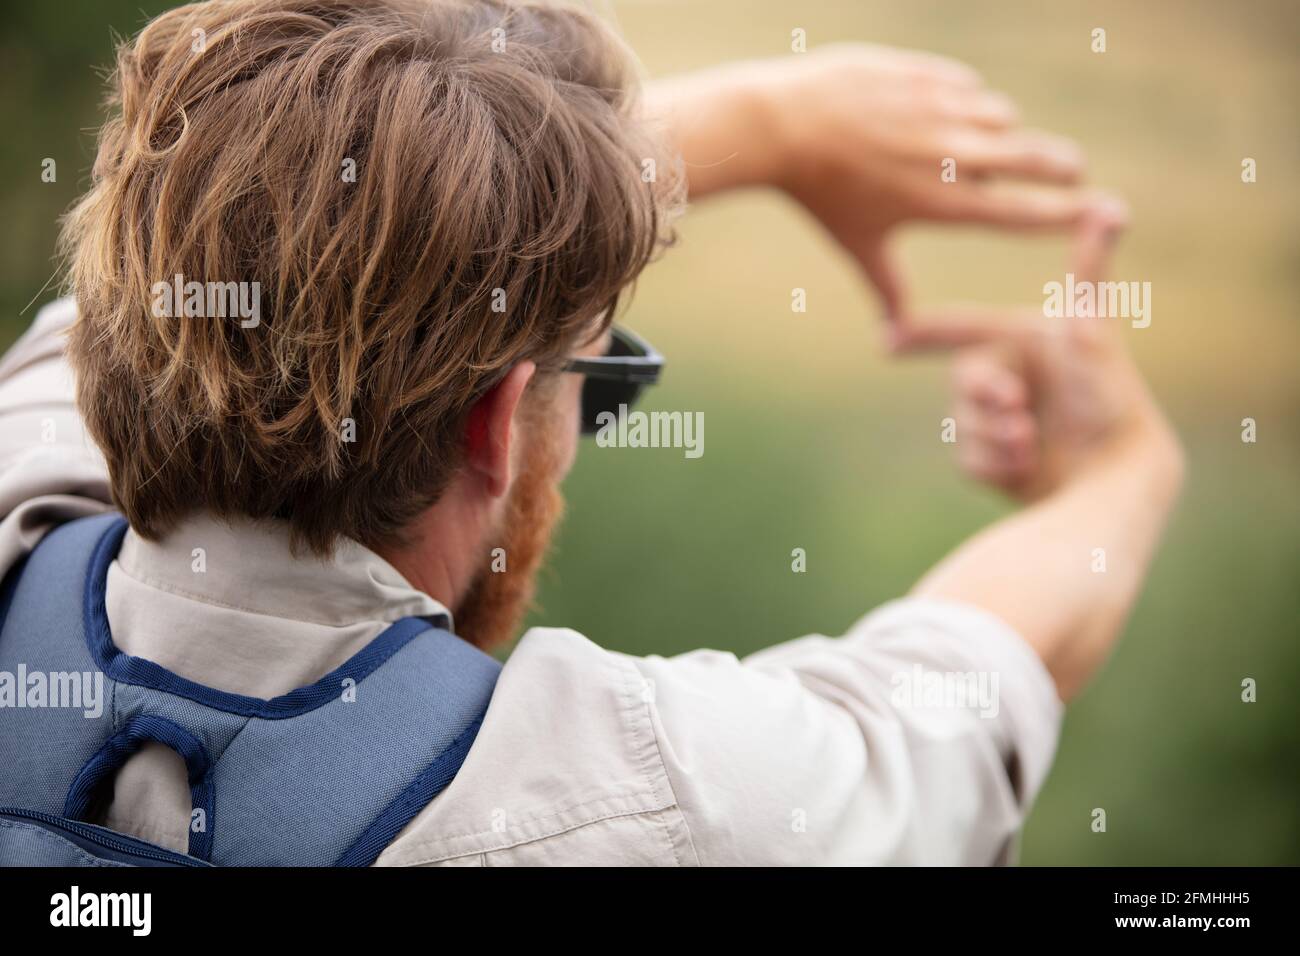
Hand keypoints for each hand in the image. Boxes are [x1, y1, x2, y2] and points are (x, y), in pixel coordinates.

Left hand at [765, 43, 1102, 319]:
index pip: (1023, 213)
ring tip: (991, 143)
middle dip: (1061, 168)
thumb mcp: (857, 244)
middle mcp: (953, 156)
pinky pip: (968, 87)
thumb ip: (887, 285)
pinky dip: (967, 102)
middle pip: (1034, 159)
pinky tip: (953, 110)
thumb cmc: (819, 194)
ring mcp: (942, 110)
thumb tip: (896, 334)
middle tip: (1074, 172)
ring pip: (1000, 117)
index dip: (1067, 214)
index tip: (1102, 213)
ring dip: (1002, 132)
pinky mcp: (927, 76)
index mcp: (943, 203)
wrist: (782, 126)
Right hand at [894, 204, 1180, 499]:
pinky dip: (995, 463)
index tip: (886, 339)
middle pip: (963, 381)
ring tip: (1030, 441)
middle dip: (984, 397)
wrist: (1119, 477)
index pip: (964, 329)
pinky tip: (1027, 466)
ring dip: (994, 433)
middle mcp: (1016, 378)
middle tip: (1013, 404)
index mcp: (1028, 342)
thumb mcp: (1091, 333)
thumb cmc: (1112, 401)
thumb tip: (1111, 206)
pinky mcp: (1000, 462)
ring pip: (962, 423)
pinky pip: (968, 458)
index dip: (924, 332)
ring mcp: (1005, 421)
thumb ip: (1089, 274)